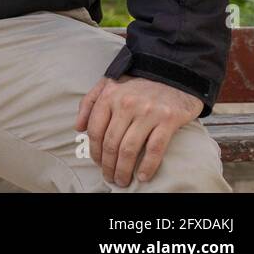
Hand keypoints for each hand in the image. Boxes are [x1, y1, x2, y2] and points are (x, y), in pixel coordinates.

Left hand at [75, 73, 203, 186]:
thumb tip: (78, 127)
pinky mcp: (168, 119)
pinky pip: (155, 149)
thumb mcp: (109, 84)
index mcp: (109, 95)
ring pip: (129, 149)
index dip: (95, 152)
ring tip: (122, 180)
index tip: (97, 164)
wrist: (174, 72)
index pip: (96, 130)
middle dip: (108, 165)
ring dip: (124, 169)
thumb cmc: (139, 82)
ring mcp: (147, 112)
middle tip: (110, 178)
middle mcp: (126, 104)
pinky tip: (143, 176)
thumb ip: (90, 102)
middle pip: (111, 143)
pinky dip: (148, 166)